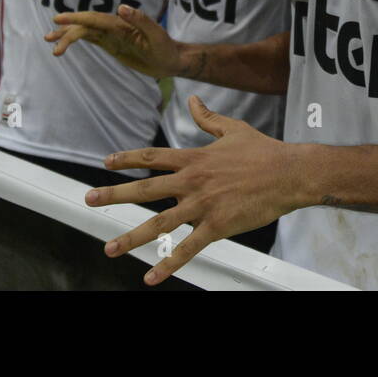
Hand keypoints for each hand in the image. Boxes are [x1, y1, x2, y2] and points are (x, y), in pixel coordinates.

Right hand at [46, 5, 181, 78]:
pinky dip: (77, 40)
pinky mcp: (112, 45)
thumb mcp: (157, 36)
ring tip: (50, 41)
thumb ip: (140, 20)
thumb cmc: (166, 49)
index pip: (94, 19)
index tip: (59, 19)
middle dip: (66, 30)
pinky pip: (91, 39)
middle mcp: (114, 27)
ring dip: (67, 35)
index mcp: (121, 24)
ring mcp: (112, 36)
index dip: (76, 18)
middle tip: (49, 38)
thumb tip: (121, 7)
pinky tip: (65, 43)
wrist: (172, 60)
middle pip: (85, 25)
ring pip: (85, 32)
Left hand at [88, 96, 307, 284]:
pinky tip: (151, 276)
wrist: (289, 173)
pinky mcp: (217, 226)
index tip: (106, 162)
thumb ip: (208, 118)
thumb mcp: (233, 129)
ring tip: (109, 248)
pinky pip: (187, 249)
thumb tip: (192, 100)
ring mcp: (203, 205)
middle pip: (146, 189)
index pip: (153, 157)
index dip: (127, 159)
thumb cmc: (263, 151)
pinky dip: (168, 264)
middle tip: (88, 199)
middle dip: (114, 195)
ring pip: (160, 223)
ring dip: (132, 237)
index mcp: (195, 158)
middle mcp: (192, 181)